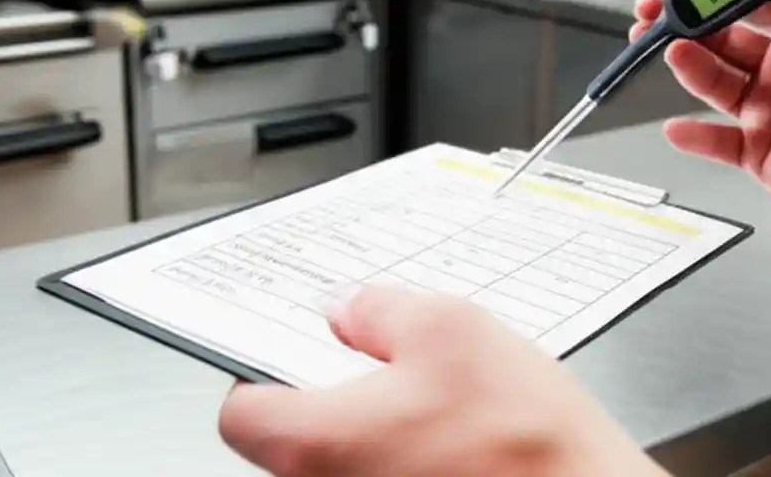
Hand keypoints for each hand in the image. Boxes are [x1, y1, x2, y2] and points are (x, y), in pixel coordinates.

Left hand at [218, 286, 665, 476]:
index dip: (267, 374)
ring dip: (378, 438)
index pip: (242, 412)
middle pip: (294, 445)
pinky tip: (462, 451)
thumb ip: (379, 311)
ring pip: (346, 470)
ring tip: (443, 414)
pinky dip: (414, 467)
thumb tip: (352, 311)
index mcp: (317, 444)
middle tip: (388, 375)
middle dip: (334, 404)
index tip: (301, 355)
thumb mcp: (451, 329)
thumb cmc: (528, 445)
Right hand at [630, 0, 770, 225]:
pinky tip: (675, 127)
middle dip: (685, 27)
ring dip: (689, 68)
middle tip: (652, 17)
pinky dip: (693, 135)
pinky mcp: (759, 150)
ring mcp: (768, 108)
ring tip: (672, 54)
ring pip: (714, 83)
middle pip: (720, 39)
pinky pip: (716, 141)